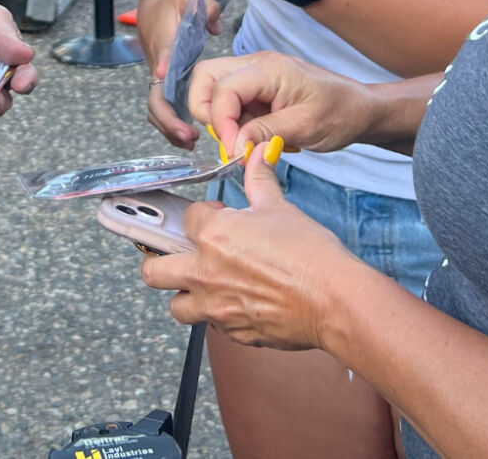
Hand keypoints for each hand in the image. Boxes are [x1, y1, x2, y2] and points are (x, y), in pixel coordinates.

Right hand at [137, 0, 220, 148]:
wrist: (153, 10)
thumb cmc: (174, 4)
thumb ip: (205, 7)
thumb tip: (215, 27)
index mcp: (166, 44)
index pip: (162, 58)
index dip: (164, 68)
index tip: (166, 78)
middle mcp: (159, 66)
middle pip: (156, 98)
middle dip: (169, 118)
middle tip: (189, 134)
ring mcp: (159, 78)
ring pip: (157, 110)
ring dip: (170, 128)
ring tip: (191, 142)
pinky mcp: (165, 86)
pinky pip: (164, 111)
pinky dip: (172, 127)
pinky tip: (189, 139)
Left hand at [140, 147, 359, 349]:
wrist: (333, 300)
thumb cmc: (309, 254)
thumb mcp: (280, 208)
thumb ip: (260, 182)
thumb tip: (256, 155)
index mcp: (213, 236)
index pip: (186, 219)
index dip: (201, 215)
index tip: (216, 217)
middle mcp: (205, 272)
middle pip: (154, 270)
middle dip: (160, 260)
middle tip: (179, 255)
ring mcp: (216, 307)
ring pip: (176, 306)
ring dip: (184, 295)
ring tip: (203, 285)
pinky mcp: (234, 333)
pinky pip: (211, 326)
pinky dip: (217, 315)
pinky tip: (238, 303)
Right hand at [189, 51, 379, 157]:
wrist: (361, 110)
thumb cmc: (341, 113)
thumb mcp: (305, 127)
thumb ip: (265, 132)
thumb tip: (233, 145)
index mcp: (269, 69)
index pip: (223, 88)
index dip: (221, 121)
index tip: (234, 150)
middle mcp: (257, 65)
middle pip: (206, 77)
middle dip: (207, 110)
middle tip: (228, 138)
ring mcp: (256, 76)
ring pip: (214, 89)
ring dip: (222, 119)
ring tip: (248, 138)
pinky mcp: (258, 89)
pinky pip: (231, 102)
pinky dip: (234, 122)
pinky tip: (257, 135)